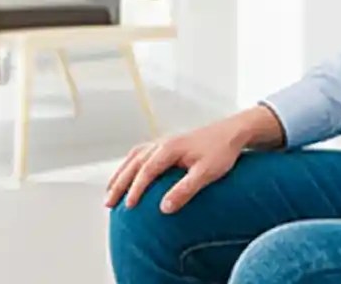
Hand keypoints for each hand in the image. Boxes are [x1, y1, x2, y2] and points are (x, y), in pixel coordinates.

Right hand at [103, 105, 283, 211]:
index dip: (135, 189)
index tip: (127, 206)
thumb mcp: (206, 173)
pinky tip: (128, 174)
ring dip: (120, 174)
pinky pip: (141, 153)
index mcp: (170, 148)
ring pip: (134, 157)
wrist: (233, 131)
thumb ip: (185, 190)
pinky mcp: (168, 143)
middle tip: (107, 203)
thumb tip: (163, 208)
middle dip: (119, 183)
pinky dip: (130, 164)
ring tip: (110, 192)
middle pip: (134, 163)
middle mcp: (163, 143)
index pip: (146, 171)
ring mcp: (164, 141)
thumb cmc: (222, 151)